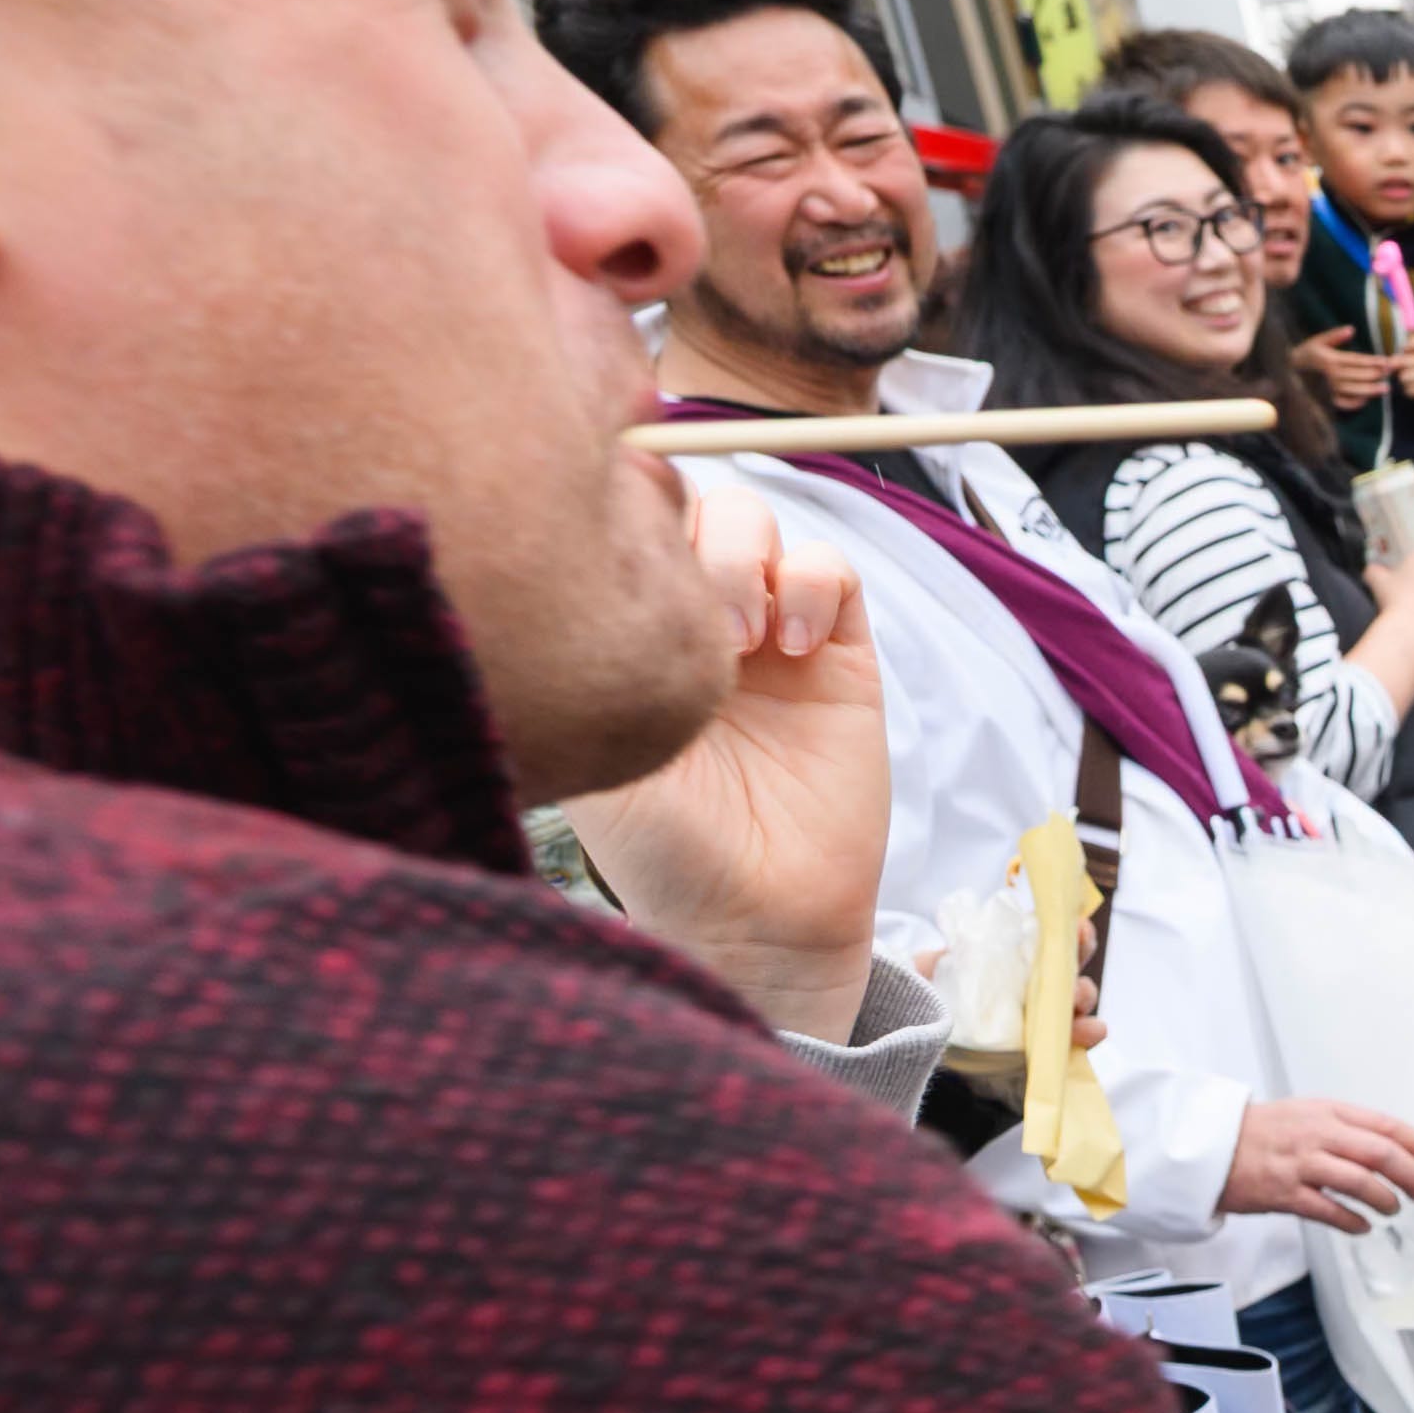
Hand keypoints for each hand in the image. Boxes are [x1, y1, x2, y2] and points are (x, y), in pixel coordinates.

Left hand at [559, 484, 885, 1042]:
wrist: (756, 915)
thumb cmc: (662, 848)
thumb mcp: (596, 742)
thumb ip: (587, 651)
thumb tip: (574, 551)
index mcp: (622, 632)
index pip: (616, 520)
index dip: (619, 504)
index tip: (619, 548)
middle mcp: (691, 618)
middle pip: (687, 497)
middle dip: (690, 536)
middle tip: (698, 624)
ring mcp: (768, 632)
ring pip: (757, 518)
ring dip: (747, 559)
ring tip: (743, 642)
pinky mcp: (839, 654)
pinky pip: (832, 569)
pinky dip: (814, 586)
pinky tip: (795, 649)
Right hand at [1224, 1096, 1413, 1228]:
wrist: (1212, 1145)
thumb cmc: (1264, 1131)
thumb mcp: (1309, 1114)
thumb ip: (1349, 1128)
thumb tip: (1395, 1149)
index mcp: (1329, 1112)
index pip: (1388, 1126)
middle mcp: (1318, 1135)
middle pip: (1381, 1155)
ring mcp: (1301, 1164)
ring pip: (1360, 1183)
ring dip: (1386, 1200)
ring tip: (1394, 1209)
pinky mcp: (1284, 1194)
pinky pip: (1329, 1211)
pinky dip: (1353, 1222)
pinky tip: (1363, 1226)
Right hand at [1288, 323, 1391, 415]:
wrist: (1285, 372)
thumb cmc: (1304, 354)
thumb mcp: (1317, 341)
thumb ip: (1334, 335)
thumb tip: (1351, 329)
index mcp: (1330, 359)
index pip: (1356, 360)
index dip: (1372, 361)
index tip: (1386, 361)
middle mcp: (1331, 375)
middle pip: (1358, 375)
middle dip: (1376, 374)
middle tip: (1392, 373)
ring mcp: (1329, 389)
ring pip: (1354, 390)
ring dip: (1371, 390)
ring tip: (1386, 389)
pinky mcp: (1326, 400)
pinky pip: (1343, 403)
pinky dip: (1355, 403)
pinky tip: (1367, 400)